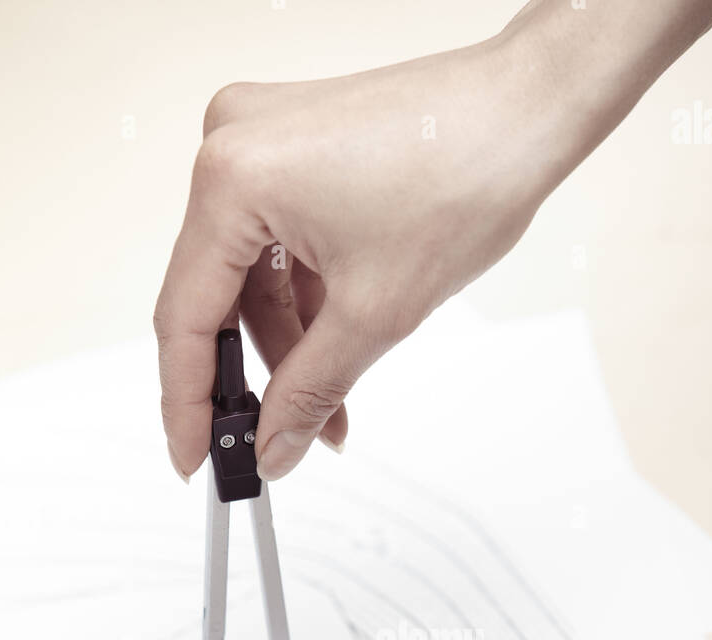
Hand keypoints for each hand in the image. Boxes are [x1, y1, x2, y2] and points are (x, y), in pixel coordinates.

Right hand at [154, 39, 550, 483]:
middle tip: (266, 445)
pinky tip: (333, 351)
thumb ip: (309, 391)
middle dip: (254, 379)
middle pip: (219, 298)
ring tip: (326, 408)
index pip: (186, 317)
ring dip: (289, 346)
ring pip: (253, 278)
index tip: (195, 458)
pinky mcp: (291, 148)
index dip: (187, 402)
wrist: (525, 110)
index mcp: (232, 179)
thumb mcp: (375, 313)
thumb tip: (272, 446)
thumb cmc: (464, 172)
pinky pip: (277, 245)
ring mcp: (260, 142)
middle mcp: (229, 146)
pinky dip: (304, 303)